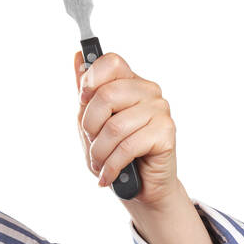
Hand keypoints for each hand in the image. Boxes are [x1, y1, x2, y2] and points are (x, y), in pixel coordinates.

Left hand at [73, 51, 179, 207]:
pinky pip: (128, 146)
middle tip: (92, 142)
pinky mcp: (166, 132)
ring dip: (99, 152)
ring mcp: (160, 110)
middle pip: (107, 94)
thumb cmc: (115, 152)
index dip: (91, 80)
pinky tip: (109, 174)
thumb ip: (86, 91)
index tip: (83, 101)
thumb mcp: (92, 121)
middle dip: (90, 125)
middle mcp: (149, 91)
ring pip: (115, 126)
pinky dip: (112, 165)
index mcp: (131, 82)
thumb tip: (78, 57)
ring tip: (99, 163)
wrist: (141, 187)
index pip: (111, 62)